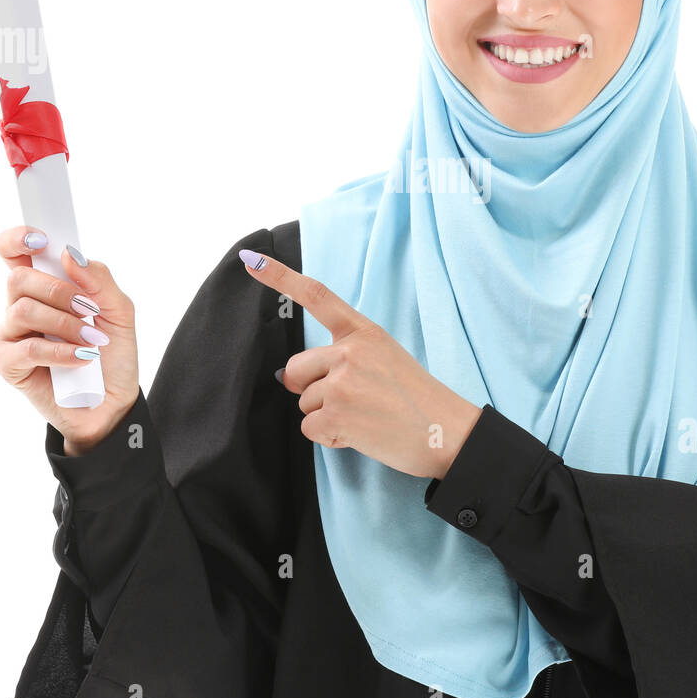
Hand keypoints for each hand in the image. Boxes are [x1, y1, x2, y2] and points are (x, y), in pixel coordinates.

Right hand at [0, 224, 139, 453]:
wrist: (112, 401)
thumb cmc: (111, 353)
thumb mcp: (118, 312)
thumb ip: (98, 280)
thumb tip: (70, 254)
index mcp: (43, 285)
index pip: (13, 251)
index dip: (18, 238)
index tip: (40, 239)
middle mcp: (20, 305)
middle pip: (19, 278)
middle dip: (59, 291)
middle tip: (88, 310)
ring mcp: (10, 334)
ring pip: (22, 310)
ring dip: (64, 323)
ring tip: (91, 340)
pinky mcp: (8, 364)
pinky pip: (26, 348)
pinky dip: (60, 351)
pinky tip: (81, 359)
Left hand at [239, 248, 481, 479]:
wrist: (445, 432)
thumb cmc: (416, 400)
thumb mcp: (385, 358)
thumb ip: (343, 357)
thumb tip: (287, 377)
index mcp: (364, 332)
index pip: (317, 296)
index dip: (280, 277)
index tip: (251, 260)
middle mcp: (350, 351)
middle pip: (295, 369)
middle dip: (311, 390)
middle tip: (350, 401)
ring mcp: (342, 382)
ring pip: (304, 403)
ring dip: (327, 416)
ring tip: (365, 418)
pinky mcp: (338, 414)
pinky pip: (309, 428)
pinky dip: (330, 437)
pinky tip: (360, 433)